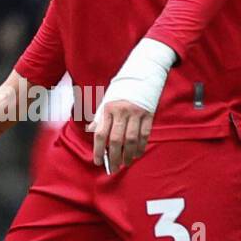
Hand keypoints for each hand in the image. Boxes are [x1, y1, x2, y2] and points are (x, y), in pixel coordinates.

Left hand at [87, 36, 174, 172]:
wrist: (143, 72)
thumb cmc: (122, 88)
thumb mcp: (107, 99)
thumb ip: (100, 116)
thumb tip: (92, 130)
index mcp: (109, 107)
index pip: (101, 133)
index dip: (98, 149)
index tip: (97, 161)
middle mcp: (122, 111)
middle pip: (116, 140)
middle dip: (113, 157)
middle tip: (112, 168)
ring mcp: (137, 113)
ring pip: (131, 140)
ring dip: (128, 155)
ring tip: (125, 163)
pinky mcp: (149, 114)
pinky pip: (144, 135)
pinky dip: (140, 147)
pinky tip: (137, 154)